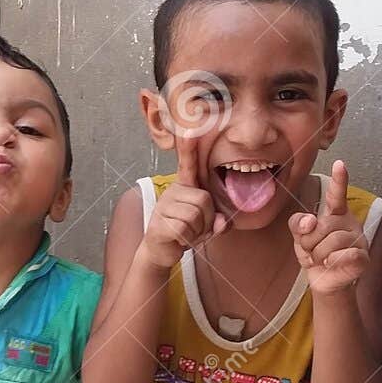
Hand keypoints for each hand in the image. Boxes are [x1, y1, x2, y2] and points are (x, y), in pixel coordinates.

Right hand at [138, 133, 225, 270]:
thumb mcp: (206, 226)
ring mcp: (163, 206)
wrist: (159, 252)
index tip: (188, 130)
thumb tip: (222, 223)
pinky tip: (178, 240)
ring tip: (187, 234)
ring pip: (196, 215)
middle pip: (204, 200)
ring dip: (197, 231)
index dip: (188, 148)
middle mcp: (171, 192)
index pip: (187, 165)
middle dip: (206, 220)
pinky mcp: (159, 223)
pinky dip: (187, 239)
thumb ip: (219, 222)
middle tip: (195, 228)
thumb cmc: (184, 233)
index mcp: (184, 188)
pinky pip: (185, 228)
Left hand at [289, 159, 369, 294]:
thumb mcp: (299, 236)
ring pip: (332, 241)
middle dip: (309, 241)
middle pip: (323, 225)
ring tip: (320, 259)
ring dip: (318, 254)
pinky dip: (332, 261)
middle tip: (311, 251)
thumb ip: (298, 223)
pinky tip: (331, 263)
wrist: (324, 280)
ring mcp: (359, 239)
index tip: (339, 163)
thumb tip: (309, 221)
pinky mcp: (363, 257)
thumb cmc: (314, 254)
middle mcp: (349, 223)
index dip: (339, 180)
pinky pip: (344, 255)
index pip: (337, 195)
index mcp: (335, 214)